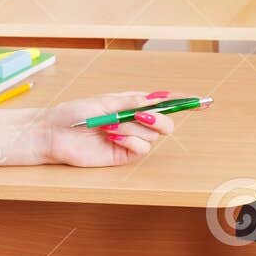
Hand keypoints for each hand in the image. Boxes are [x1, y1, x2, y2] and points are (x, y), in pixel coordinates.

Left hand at [36, 91, 179, 166]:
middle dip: (159, 118)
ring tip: (111, 126)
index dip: (182, 102)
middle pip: (165, 122)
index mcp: (132, 104)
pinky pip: (140, 149)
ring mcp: (130, 139)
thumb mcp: (105, 101)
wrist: (55, 133)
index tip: (200, 102)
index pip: (162, 103)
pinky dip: (130, 140)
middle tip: (142, 115)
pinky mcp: (123, 155)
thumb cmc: (75, 113)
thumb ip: (132, 101)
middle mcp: (134, 122)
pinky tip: (112, 137)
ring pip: (152, 135)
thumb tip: (155, 99)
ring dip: (133, 128)